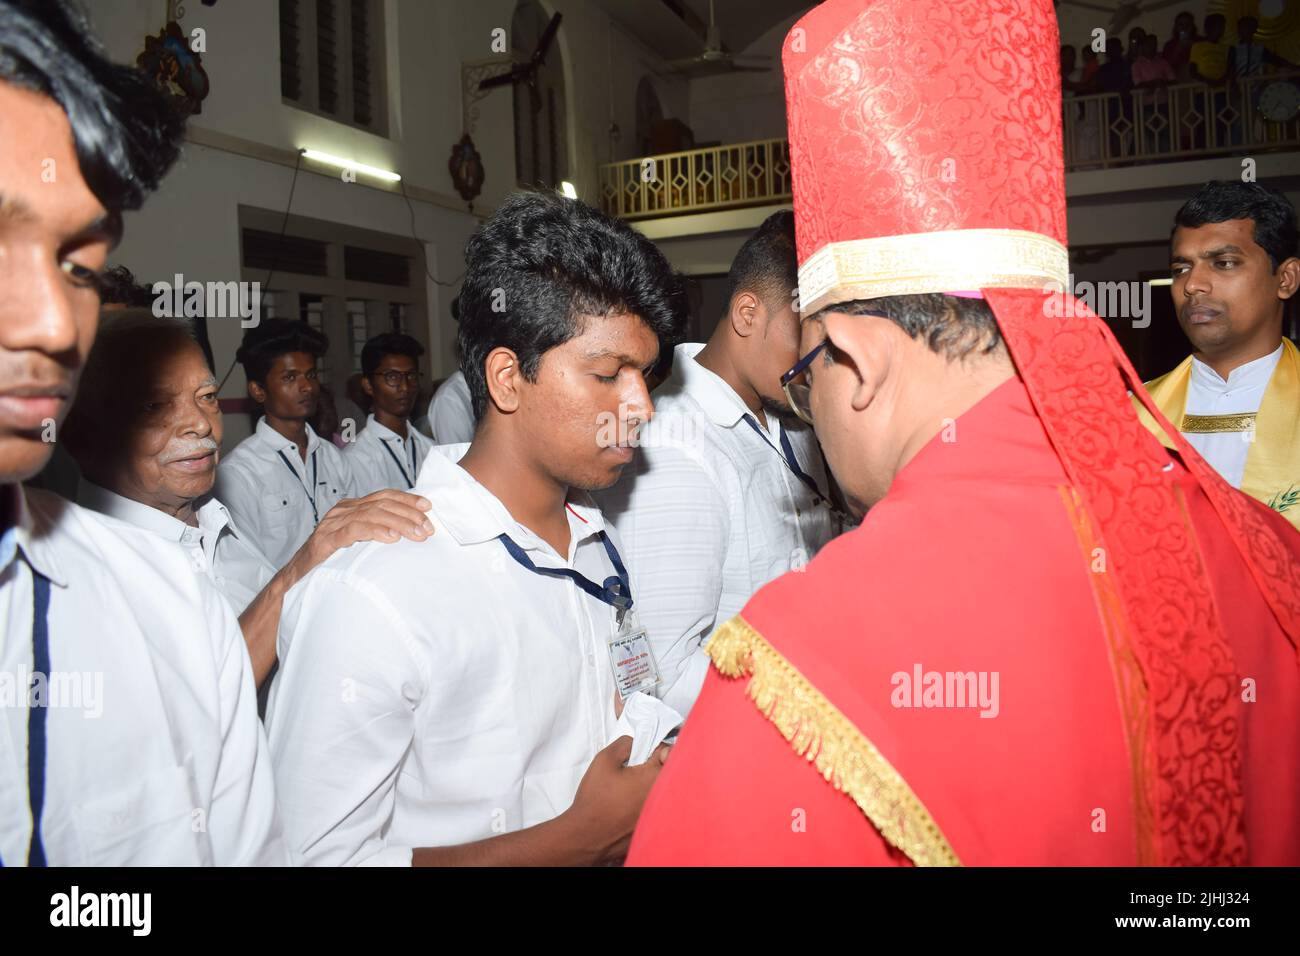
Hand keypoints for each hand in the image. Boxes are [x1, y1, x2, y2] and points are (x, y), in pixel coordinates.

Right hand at [300, 489, 433, 569]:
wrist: (295, 579)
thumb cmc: (330, 564)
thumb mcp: (357, 545)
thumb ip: (376, 534)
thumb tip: (409, 535)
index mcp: (350, 509)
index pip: (383, 497)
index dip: (407, 499)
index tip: (428, 507)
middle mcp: (342, 512)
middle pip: (381, 504)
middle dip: (409, 513)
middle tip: (428, 527)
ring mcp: (332, 524)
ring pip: (371, 514)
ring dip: (399, 523)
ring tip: (418, 534)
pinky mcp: (326, 540)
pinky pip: (354, 530)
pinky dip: (376, 531)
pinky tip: (392, 537)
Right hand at [559, 735, 669, 865]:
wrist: (586, 836)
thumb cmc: (595, 797)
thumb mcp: (604, 759)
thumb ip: (625, 744)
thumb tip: (637, 743)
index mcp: (654, 777)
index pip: (667, 753)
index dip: (655, 750)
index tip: (642, 755)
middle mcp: (663, 797)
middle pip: (669, 774)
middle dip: (657, 768)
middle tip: (637, 772)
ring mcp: (660, 815)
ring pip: (664, 793)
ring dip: (652, 787)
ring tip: (631, 791)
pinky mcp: (653, 828)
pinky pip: (657, 811)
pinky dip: (647, 805)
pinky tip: (630, 808)